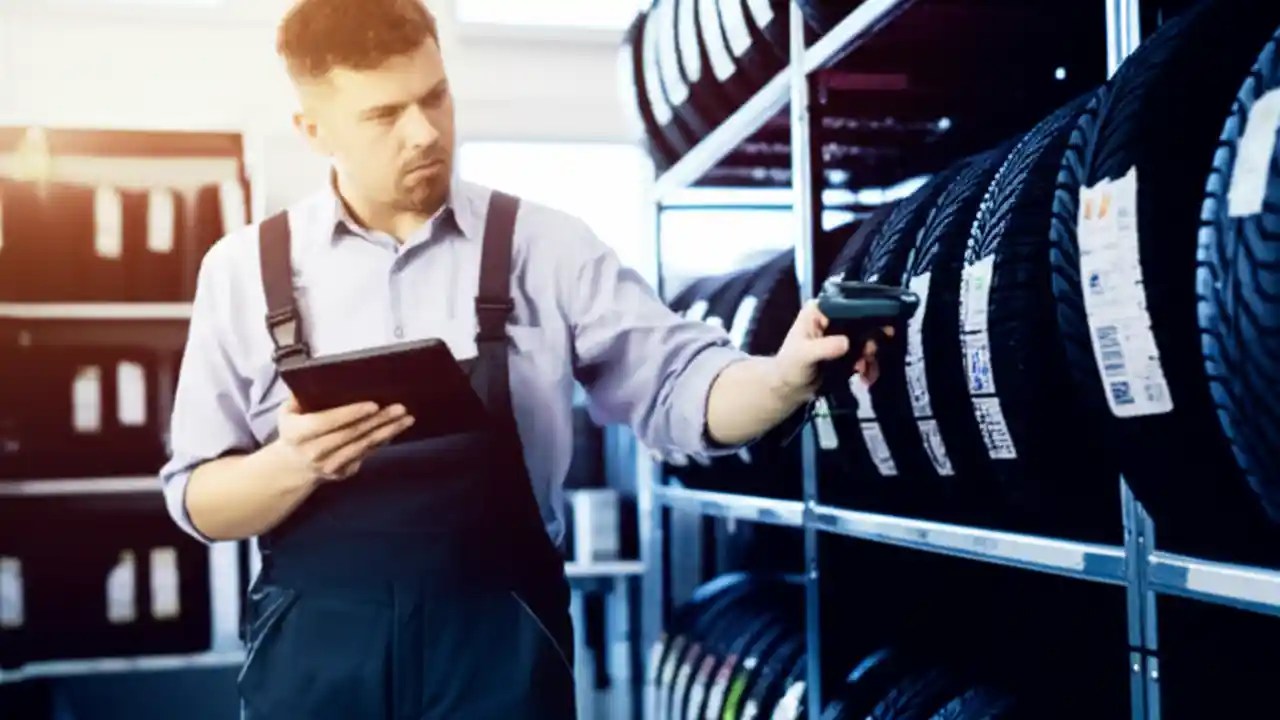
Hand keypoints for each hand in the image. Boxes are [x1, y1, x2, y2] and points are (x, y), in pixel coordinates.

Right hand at [273, 394, 414, 482]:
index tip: (372, 405)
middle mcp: (314, 452)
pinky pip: (368, 454)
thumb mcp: (286, 413)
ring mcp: (330, 466)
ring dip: (387, 432)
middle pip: (351, 434)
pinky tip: (397, 429)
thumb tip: (315, 376)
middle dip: (378, 420)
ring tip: (405, 418)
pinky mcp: (344, 472)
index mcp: (298, 434)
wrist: (294, 467)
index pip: (327, 422)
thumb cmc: (295, 430)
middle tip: (399, 408)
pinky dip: (384, 441)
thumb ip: (298, 397)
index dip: (351, 414)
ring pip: (364, 446)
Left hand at [772, 300, 893, 402]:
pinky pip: (864, 355)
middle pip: (862, 322)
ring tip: (864, 371)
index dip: (867, 315)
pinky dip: (869, 366)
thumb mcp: (804, 355)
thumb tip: (846, 343)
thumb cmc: (790, 366)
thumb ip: (824, 347)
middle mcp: (832, 318)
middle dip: (870, 340)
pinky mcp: (846, 351)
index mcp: (819, 310)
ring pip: (866, 340)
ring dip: (870, 357)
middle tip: (869, 355)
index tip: (882, 329)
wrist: (789, 388)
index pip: (847, 305)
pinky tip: (866, 378)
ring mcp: (840, 335)